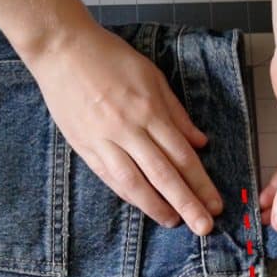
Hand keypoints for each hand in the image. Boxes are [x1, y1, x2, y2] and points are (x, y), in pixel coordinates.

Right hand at [25, 24, 222, 235]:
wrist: (62, 49)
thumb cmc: (109, 57)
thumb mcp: (151, 76)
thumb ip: (176, 112)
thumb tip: (200, 142)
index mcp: (149, 109)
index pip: (182, 155)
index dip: (201, 183)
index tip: (215, 204)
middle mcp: (128, 128)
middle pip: (163, 174)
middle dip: (186, 203)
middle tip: (204, 227)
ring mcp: (104, 140)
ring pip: (134, 182)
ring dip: (156, 206)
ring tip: (174, 222)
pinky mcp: (84, 146)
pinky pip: (109, 176)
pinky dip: (128, 194)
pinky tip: (143, 205)